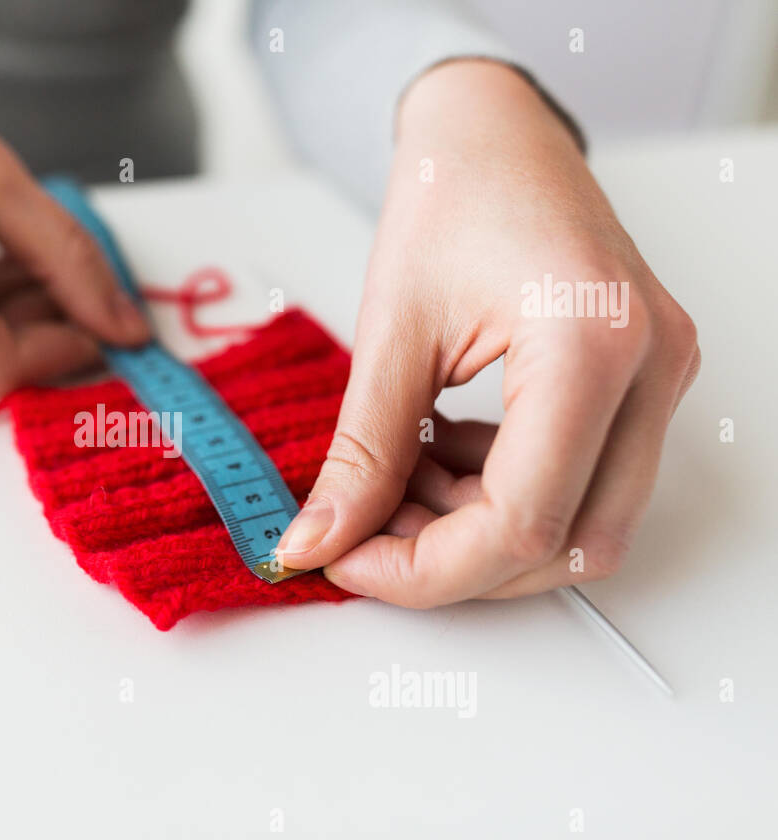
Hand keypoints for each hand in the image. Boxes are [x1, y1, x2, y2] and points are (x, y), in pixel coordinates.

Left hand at [276, 60, 699, 605]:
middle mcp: (649, 368)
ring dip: (481, 533)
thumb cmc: (451, 195)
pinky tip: (443, 454)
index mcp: (590, 342)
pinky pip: (586, 485)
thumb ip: (359, 453)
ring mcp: (658, 378)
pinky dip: (506, 497)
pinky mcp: (643, 384)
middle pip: (566, 545)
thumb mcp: (389, 332)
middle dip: (455, 562)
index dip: (426, 569)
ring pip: (584, 530)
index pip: (523, 521)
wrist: (493, 134)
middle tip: (368, 533)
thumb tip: (317, 541)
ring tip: (402, 479)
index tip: (347, 560)